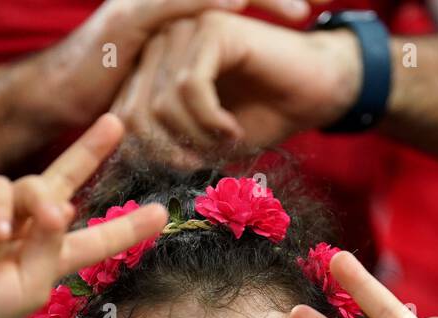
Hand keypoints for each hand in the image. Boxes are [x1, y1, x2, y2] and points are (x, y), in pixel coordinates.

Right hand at [0, 113, 167, 317]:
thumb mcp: (28, 286)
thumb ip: (50, 248)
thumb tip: (61, 205)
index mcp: (50, 256)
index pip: (97, 240)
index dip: (128, 227)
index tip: (162, 214)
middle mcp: (28, 227)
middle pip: (66, 181)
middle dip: (90, 151)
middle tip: (116, 123)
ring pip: (35, 187)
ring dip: (38, 205)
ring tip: (28, 231)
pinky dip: (1, 210)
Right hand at [20, 0, 312, 130]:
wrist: (54, 96)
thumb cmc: (107, 97)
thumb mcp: (162, 90)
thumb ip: (193, 88)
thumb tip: (231, 115)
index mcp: (174, 18)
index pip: (228, 0)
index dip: (267, 2)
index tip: (308, 14)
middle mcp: (159, 4)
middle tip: (309, 8)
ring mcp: (143, 7)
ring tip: (293, 8)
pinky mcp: (127, 22)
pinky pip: (172, 5)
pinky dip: (205, 3)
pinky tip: (233, 3)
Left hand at [110, 10, 362, 168]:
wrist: (314, 93)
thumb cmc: (260, 117)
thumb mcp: (202, 142)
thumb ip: (163, 146)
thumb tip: (126, 165)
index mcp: (152, 67)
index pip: (123, 117)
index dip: (149, 156)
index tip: (186, 169)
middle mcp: (161, 42)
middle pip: (136, 112)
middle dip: (169, 152)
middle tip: (202, 164)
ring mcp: (185, 29)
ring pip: (162, 103)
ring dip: (195, 138)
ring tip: (224, 142)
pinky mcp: (212, 28)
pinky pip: (190, 87)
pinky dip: (210, 120)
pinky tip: (232, 130)